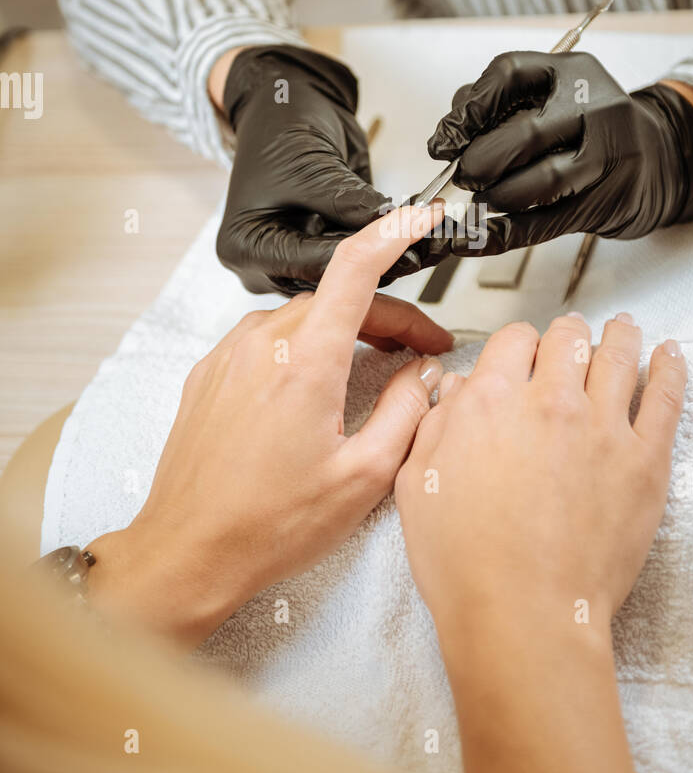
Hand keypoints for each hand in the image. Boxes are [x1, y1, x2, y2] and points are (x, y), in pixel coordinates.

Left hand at [85, 203, 449, 645]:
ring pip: (302, 319)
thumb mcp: (364, 477)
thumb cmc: (268, 526)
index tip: (422, 218)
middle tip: (423, 353)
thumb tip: (424, 373)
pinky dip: (303, 349)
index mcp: (305, 362)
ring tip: (375, 371)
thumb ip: (406, 412)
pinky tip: (318, 389)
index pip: (355, 268)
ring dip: (345, 333)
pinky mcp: (210, 376)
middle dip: (389, 317)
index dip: (394, 233)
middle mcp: (262, 346)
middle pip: (338, 300)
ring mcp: (229, 358)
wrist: (186, 553)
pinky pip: (267, 342)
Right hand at [216, 45, 448, 291]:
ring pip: (351, 270)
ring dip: (394, 252)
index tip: (406, 239)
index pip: (313, 264)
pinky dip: (388, 241)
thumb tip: (393, 226)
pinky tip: (420, 228)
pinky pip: (360, 253)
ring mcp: (298, 254)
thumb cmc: (278, 125)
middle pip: (332, 275)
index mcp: (248, 247)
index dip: (365, 254)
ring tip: (433, 233)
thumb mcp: (311, 167)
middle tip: (429, 239)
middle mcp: (268, 261)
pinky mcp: (324, 243)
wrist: (287, 100)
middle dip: (384, 258)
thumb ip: (349, 203)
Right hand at [395, 311, 684, 772]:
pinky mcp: (645, 459)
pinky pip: (665, 396)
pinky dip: (669, 368)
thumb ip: (436, 425)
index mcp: (490, 401)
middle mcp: (549, 401)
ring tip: (625, 329)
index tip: (526, 356)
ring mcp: (603, 426)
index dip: (520, 345)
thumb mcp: (417, 484)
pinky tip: (670, 356)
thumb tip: (454, 391)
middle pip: (568, 338)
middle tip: (573, 343)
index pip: (514, 339)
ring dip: (621, 335)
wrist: (524, 615)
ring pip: (619, 353)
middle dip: (568, 337)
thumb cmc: (466, 563)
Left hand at [427, 51, 692, 253]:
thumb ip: (503, 108)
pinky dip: (503, 233)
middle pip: (523, 133)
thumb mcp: (556, 98)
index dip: (468, 107)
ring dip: (496, 197)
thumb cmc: (593, 129)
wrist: (662, 158)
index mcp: (572, 72)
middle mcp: (595, 108)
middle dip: (480, 161)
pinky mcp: (608, 201)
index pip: (508, 74)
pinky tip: (476, 237)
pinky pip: (546, 223)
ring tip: (482, 200)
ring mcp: (607, 156)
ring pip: (539, 182)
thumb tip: (448, 138)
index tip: (444, 138)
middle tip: (464, 175)